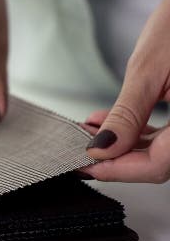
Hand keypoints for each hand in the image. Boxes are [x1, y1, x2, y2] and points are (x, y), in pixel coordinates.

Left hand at [81, 0, 169, 182]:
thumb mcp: (147, 71)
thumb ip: (126, 115)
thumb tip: (102, 149)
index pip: (160, 165)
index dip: (118, 169)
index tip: (83, 163)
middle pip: (162, 163)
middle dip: (118, 160)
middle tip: (80, 151)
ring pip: (165, 153)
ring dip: (125, 149)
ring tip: (89, 135)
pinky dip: (139, 135)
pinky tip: (109, 126)